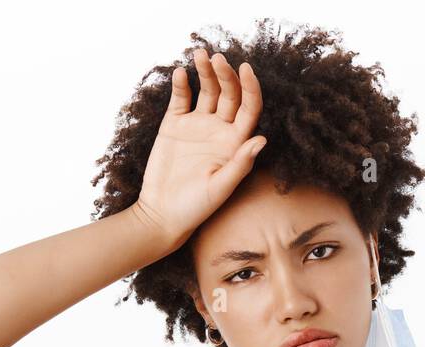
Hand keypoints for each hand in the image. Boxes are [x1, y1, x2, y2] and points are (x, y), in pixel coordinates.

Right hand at [132, 48, 266, 246]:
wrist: (162, 213)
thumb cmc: (196, 207)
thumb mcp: (220, 188)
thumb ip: (240, 163)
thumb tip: (262, 139)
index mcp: (235, 143)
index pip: (249, 108)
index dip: (250, 87)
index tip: (245, 68)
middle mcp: (219, 130)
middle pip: (228, 94)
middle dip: (225, 74)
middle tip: (218, 58)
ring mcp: (197, 125)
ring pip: (206, 90)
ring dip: (205, 71)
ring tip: (200, 54)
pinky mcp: (174, 125)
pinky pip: (181, 98)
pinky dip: (180, 84)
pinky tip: (180, 74)